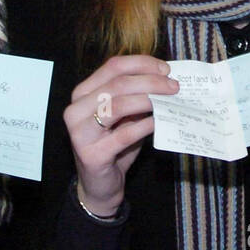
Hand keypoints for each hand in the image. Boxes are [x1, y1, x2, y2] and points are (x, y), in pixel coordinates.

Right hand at [64, 55, 177, 216]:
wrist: (100, 184)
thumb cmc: (114, 145)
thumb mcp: (124, 116)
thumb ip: (136, 96)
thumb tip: (165, 79)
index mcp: (82, 93)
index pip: (113, 67)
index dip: (142, 64)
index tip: (166, 69)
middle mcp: (75, 109)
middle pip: (117, 84)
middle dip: (151, 82)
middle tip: (174, 87)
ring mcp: (80, 132)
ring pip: (117, 105)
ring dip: (148, 100)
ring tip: (169, 102)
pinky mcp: (91, 154)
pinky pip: (124, 135)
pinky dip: (145, 126)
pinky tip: (159, 122)